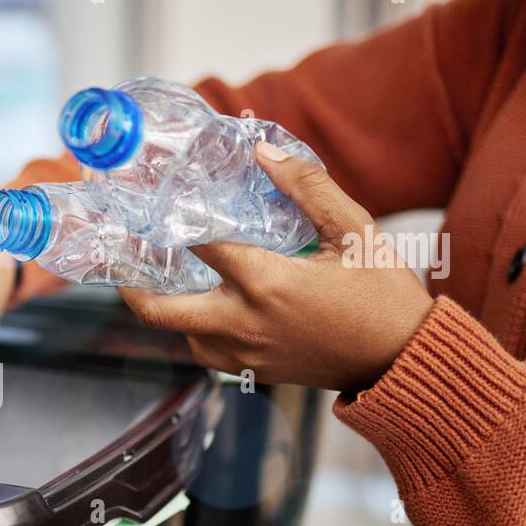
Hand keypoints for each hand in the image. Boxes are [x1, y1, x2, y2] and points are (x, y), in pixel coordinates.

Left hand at [118, 142, 434, 393]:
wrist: (401, 361)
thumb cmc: (383, 293)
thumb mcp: (354, 231)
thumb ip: (307, 188)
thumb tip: (264, 152)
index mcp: (266, 284)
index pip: (198, 244)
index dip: (171, 218)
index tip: (156, 198)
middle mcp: (243, 324)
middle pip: (158, 312)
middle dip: (131, 284)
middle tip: (125, 256)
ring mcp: (244, 354)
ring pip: (181, 334)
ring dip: (172, 305)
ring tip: (170, 273)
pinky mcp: (253, 372)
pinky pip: (207, 351)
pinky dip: (198, 328)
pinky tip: (210, 301)